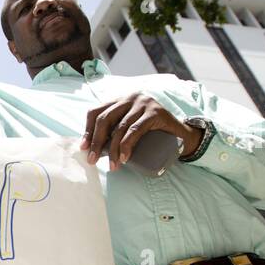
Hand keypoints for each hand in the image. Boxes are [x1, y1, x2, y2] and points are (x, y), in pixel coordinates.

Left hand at [79, 92, 198, 170]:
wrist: (181, 133)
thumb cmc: (152, 133)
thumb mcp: (130, 127)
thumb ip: (115, 131)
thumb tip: (93, 149)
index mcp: (120, 100)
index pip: (97, 111)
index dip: (88, 130)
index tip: (83, 148)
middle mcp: (130, 98)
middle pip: (105, 119)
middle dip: (96, 142)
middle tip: (93, 161)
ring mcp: (143, 103)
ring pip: (120, 127)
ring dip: (113, 150)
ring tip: (112, 166)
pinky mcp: (155, 113)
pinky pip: (135, 130)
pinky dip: (127, 145)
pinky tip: (124, 157)